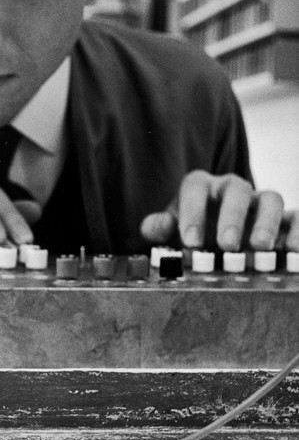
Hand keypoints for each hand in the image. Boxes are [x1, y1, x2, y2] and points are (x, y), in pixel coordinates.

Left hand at [140, 170, 298, 251]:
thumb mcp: (172, 230)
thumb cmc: (192, 232)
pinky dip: (298, 231)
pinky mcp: (285, 220)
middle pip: (237, 189)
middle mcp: (233, 189)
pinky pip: (296, 217)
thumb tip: (155, 226)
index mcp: (202, 187)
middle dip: (232, 217)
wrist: (217, 238)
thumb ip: (159, 228)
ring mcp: (261, 203)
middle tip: (226, 245)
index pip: (195, 187)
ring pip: (271, 198)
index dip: (192, 211)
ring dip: (267, 222)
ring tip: (261, 248)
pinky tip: (295, 251)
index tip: (190, 241)